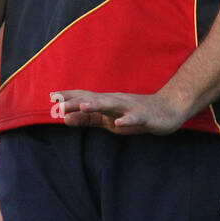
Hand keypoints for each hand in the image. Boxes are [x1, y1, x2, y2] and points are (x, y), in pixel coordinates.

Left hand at [50, 89, 188, 134]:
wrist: (168, 109)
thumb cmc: (135, 113)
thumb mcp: (109, 119)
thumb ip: (88, 119)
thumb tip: (65, 118)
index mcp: (107, 102)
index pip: (85, 97)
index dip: (69, 97)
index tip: (51, 97)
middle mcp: (116, 101)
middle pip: (94, 100)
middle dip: (76, 101)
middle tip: (59, 103)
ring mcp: (130, 107)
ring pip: (111, 105)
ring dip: (97, 105)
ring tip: (82, 106)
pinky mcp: (144, 116)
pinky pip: (134, 118)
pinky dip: (126, 120)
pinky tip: (119, 124)